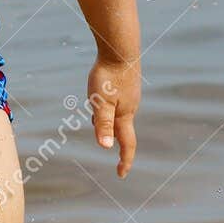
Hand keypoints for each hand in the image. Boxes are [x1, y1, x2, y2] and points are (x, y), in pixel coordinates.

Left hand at [86, 55, 139, 177]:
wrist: (120, 48)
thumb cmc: (108, 75)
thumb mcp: (100, 102)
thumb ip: (103, 124)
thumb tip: (106, 147)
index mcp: (125, 114)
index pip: (127, 144)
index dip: (125, 160)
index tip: (121, 174)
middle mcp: (130, 106)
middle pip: (117, 126)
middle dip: (106, 130)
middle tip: (92, 119)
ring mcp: (130, 94)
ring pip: (115, 112)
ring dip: (104, 114)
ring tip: (94, 101)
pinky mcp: (127, 83)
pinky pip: (116, 99)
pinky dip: (107, 101)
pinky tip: (102, 86)